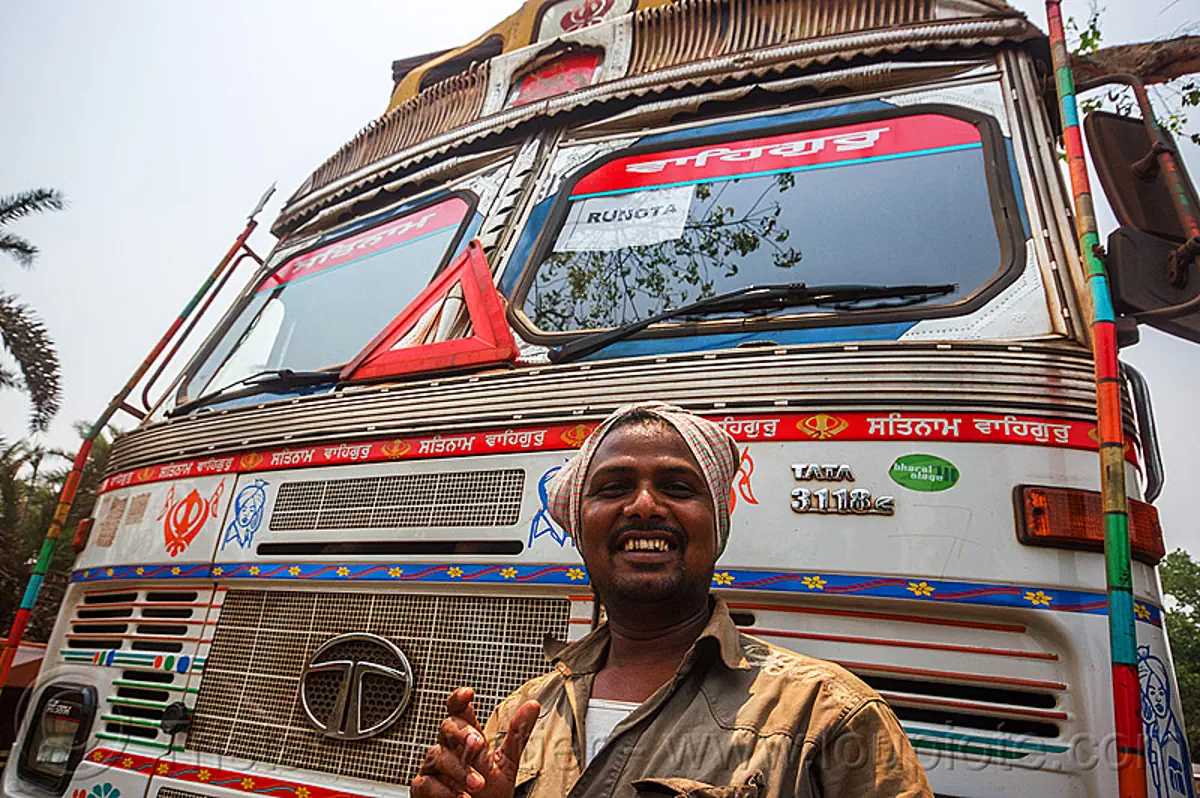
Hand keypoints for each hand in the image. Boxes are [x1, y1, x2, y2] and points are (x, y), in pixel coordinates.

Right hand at [412, 686, 540, 797]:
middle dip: (463, 735)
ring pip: (438, 756)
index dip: (459, 699)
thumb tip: (533, 705)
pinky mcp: (423, 788)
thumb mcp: (508, 761)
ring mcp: (434, 767)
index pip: (458, 711)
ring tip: (479, 785)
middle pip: (447, 727)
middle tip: (478, 746)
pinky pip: (426, 783)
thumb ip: (517, 734)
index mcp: (467, 737)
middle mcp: (448, 748)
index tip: (468, 693)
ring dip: (460, 770)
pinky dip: (445, 791)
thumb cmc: (491, 792)